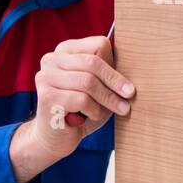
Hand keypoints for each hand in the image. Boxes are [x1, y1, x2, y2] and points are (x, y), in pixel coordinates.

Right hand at [10, 35, 133, 182]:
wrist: (55, 137)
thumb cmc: (80, 110)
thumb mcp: (98, 87)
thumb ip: (108, 72)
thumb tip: (136, 64)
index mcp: (65, 50)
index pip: (98, 46)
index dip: (114, 66)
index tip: (126, 85)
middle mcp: (51, 59)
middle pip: (93, 62)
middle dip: (115, 82)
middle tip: (130, 96)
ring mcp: (45, 77)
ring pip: (88, 82)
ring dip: (107, 100)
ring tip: (115, 110)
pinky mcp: (46, 96)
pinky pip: (81, 99)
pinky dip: (93, 111)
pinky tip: (90, 117)